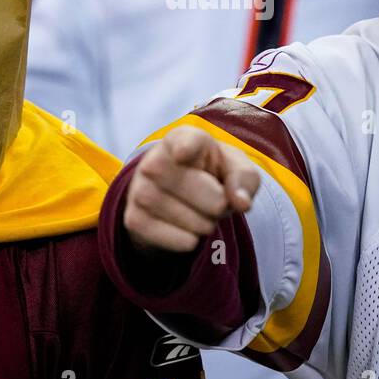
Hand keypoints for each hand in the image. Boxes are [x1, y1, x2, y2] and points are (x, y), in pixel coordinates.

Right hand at [123, 126, 260, 253]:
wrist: (180, 196)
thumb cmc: (213, 175)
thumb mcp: (236, 169)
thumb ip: (244, 180)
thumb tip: (241, 202)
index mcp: (182, 139)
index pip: (183, 142)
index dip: (185, 149)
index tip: (182, 155)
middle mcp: (154, 161)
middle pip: (201, 192)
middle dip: (218, 203)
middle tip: (216, 200)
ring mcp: (139, 190)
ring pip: (189, 220)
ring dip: (205, 223)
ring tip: (200, 213)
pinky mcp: (134, 219)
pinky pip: (175, 239)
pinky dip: (188, 240)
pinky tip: (186, 228)